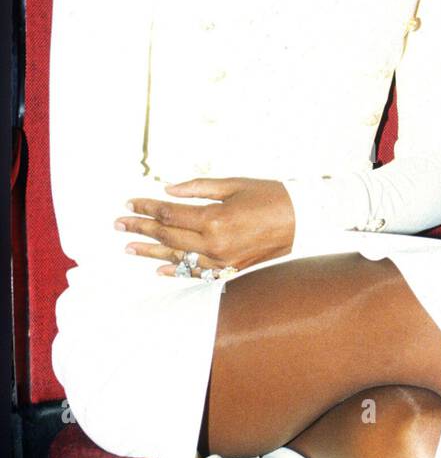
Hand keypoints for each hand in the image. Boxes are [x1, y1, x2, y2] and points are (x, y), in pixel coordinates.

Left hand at [115, 177, 294, 275]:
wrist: (304, 220)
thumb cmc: (271, 196)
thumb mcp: (234, 184)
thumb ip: (199, 188)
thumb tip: (168, 191)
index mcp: (214, 217)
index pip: (169, 213)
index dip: (147, 207)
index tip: (129, 202)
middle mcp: (215, 243)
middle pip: (168, 236)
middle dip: (141, 228)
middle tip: (119, 223)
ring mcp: (222, 260)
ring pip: (177, 258)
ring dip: (151, 253)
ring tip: (129, 248)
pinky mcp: (231, 269)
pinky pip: (197, 273)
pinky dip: (177, 272)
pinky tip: (159, 270)